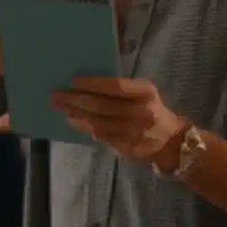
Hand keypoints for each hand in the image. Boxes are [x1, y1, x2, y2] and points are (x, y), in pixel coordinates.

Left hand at [52, 76, 188, 168]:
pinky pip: (100, 135)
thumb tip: (85, 84)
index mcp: (145, 93)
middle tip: (56, 94)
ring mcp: (132, 131)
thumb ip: (119, 90)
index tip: (73, 80)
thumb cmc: (151, 109)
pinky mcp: (125, 146)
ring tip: (60, 106)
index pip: (115, 87)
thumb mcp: (143, 94)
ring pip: (98, 122)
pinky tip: (71, 120)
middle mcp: (140, 112)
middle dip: (76, 99)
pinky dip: (83, 126)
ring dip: (76, 114)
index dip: (93, 84)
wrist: (170, 140)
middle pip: (102, 105)